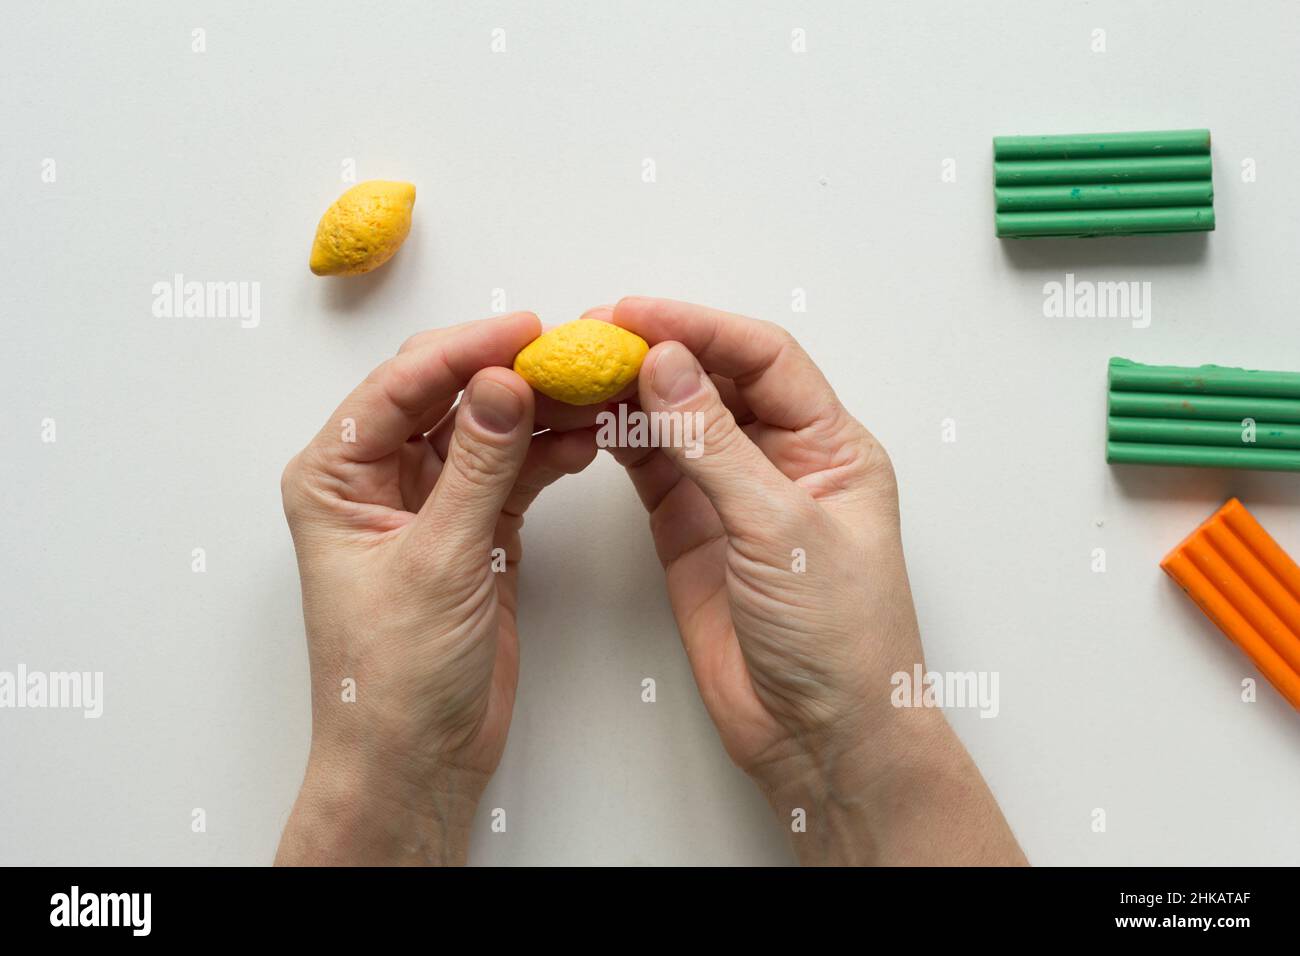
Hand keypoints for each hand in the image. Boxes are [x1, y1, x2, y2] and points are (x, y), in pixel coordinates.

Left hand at [274, 313, 595, 864]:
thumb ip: (476, 466)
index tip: (526, 329)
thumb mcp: (437, 560)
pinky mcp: (476, 531)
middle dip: (504, 372)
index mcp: (337, 477)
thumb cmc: (391, 674)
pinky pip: (513, 472)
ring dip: (536, 410)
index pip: (400, 387)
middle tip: (568, 354)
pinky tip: (584, 437)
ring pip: (486, 432)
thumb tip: (503, 381)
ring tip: (590, 391)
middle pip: (445, 398)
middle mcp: (379, 481)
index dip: (464, 350)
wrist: (415, 757)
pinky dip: (548, 453)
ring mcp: (432, 504)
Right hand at [603, 297, 1024, 864]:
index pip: (764, 359)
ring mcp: (733, 497)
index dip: (700, 327)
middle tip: (592, 339)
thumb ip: (716, 445)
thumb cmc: (841, 640)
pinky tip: (590, 420)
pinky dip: (620, 441)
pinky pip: (653, 469)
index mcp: (831, 447)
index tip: (635, 316)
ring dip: (632, 393)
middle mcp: (783, 462)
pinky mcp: (692, 533)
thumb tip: (665, 365)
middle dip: (658, 353)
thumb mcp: (781, 529)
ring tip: (579, 372)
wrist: (822, 737)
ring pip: (678, 421)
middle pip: (715, 381)